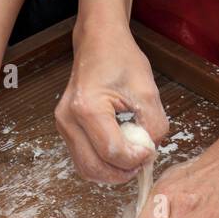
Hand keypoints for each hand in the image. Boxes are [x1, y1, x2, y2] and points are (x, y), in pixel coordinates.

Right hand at [55, 25, 167, 184]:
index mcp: (87, 107)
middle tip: (142, 164)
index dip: (135, 159)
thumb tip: (150, 152)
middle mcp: (69, 120)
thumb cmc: (120, 60)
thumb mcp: (147, 90)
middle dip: (122, 172)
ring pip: (86, 169)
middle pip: (94, 167)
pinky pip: (83, 160)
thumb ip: (154, 125)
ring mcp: (63, 126)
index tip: (150, 151)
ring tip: (131, 161)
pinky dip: (102, 165)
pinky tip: (119, 156)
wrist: (98, 44)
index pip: (112, 152)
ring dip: (111, 173)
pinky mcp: (66, 130)